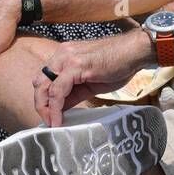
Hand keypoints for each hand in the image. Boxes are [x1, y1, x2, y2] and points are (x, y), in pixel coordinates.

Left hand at [31, 33, 149, 125]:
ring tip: (52, 123)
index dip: (44, 99)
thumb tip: (60, 108)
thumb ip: (74, 93)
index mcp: (65, 56)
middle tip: (48, 121)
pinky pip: (58, 90)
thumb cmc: (118, 64)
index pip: (45, 78)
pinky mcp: (75, 66)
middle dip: (41, 104)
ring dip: (46, 108)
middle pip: (39, 82)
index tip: (49, 116)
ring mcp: (67, 59)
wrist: (134, 52)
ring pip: (45, 86)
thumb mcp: (91, 82)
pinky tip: (58, 118)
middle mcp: (62, 54)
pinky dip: (55, 107)